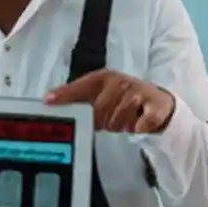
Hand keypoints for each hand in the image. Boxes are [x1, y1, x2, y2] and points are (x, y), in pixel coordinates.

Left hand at [45, 70, 175, 132]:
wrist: (159, 102)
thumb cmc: (124, 98)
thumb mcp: (102, 92)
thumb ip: (78, 96)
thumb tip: (49, 99)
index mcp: (105, 77)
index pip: (81, 86)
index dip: (65, 94)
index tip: (48, 101)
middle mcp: (121, 82)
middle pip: (99, 112)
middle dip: (103, 122)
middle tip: (111, 119)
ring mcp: (139, 93)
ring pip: (118, 122)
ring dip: (121, 126)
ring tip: (127, 118)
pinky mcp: (155, 107)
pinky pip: (138, 127)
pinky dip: (138, 128)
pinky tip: (140, 122)